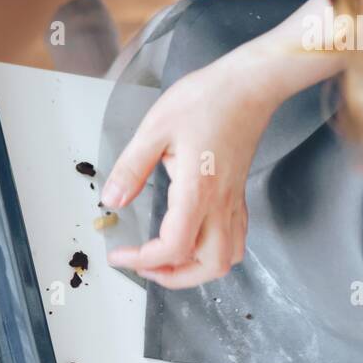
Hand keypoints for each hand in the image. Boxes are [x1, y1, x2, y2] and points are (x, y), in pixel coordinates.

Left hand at [102, 53, 273, 287]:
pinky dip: (213, 252)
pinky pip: (235, 238)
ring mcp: (234, 201)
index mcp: (197, 190)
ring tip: (167, 260)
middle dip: (174, 277)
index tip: (121, 255)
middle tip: (145, 266)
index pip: (173, 247)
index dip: (143, 260)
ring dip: (197, 270)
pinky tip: (193, 240)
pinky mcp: (238, 193)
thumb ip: (131, 168)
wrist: (249, 85)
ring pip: (227, 258)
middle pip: (208, 266)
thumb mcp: (155, 129)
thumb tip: (112, 200)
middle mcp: (220, 203)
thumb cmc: (207, 100)